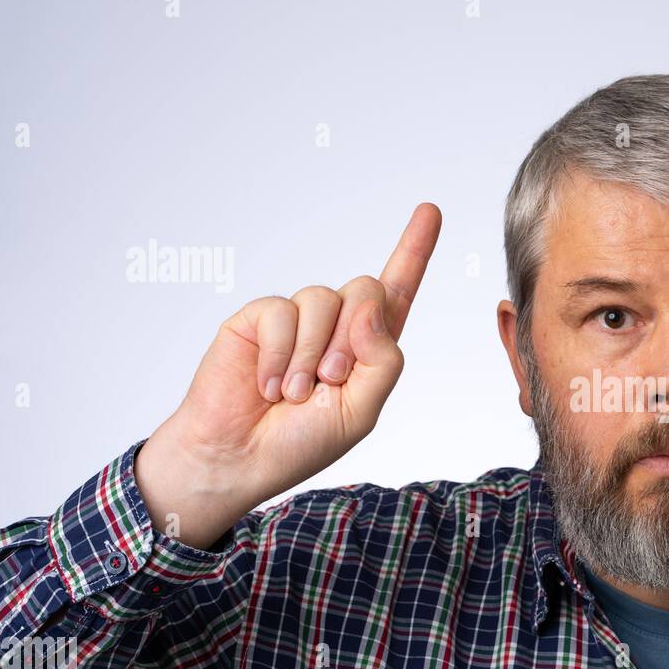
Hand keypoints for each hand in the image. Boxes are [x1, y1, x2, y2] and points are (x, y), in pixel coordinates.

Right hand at [135, 203, 441, 547]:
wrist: (239, 457)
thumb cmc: (301, 441)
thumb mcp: (361, 411)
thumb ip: (382, 360)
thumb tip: (371, 305)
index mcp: (367, 347)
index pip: (396, 291)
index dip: (413, 250)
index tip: (430, 210)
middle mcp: (335, 326)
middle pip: (367, 288)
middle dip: (352, 338)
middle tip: (329, 381)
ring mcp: (296, 320)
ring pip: (324, 298)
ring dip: (312, 353)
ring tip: (293, 393)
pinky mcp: (258, 318)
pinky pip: (282, 312)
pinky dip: (278, 354)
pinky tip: (267, 386)